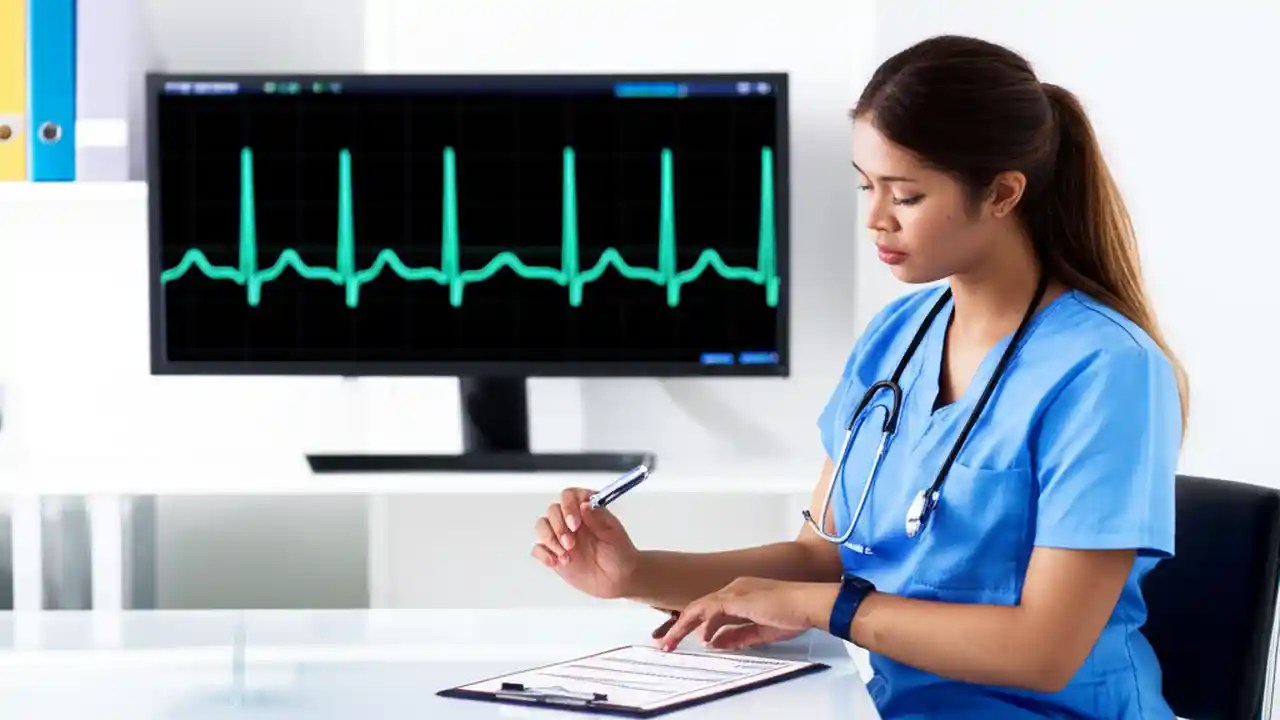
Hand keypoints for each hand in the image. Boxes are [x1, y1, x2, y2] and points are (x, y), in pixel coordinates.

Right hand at [531, 487, 639, 598]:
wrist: (618, 580)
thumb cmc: (620, 554)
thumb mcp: (614, 535)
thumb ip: (598, 519)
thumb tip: (584, 505)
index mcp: (587, 510)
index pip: (570, 496)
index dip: (568, 506)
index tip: (575, 523)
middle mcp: (571, 520)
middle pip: (553, 511)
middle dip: (559, 527)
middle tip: (570, 543)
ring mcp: (561, 536)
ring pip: (542, 526)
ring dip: (550, 540)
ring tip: (566, 556)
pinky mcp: (554, 553)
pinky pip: (539, 549)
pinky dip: (544, 554)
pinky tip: (555, 562)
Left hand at [655, 577, 837, 651]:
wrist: (809, 603)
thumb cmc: (793, 613)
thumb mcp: (759, 631)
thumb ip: (736, 636)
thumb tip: (715, 642)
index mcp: (741, 593)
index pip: (710, 609)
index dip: (694, 624)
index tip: (684, 638)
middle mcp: (735, 588)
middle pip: (700, 606)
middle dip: (680, 625)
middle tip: (666, 642)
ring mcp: (735, 591)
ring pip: (700, 607)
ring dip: (682, 626)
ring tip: (670, 642)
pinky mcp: (738, 597)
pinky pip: (712, 610)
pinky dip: (702, 624)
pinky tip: (700, 638)